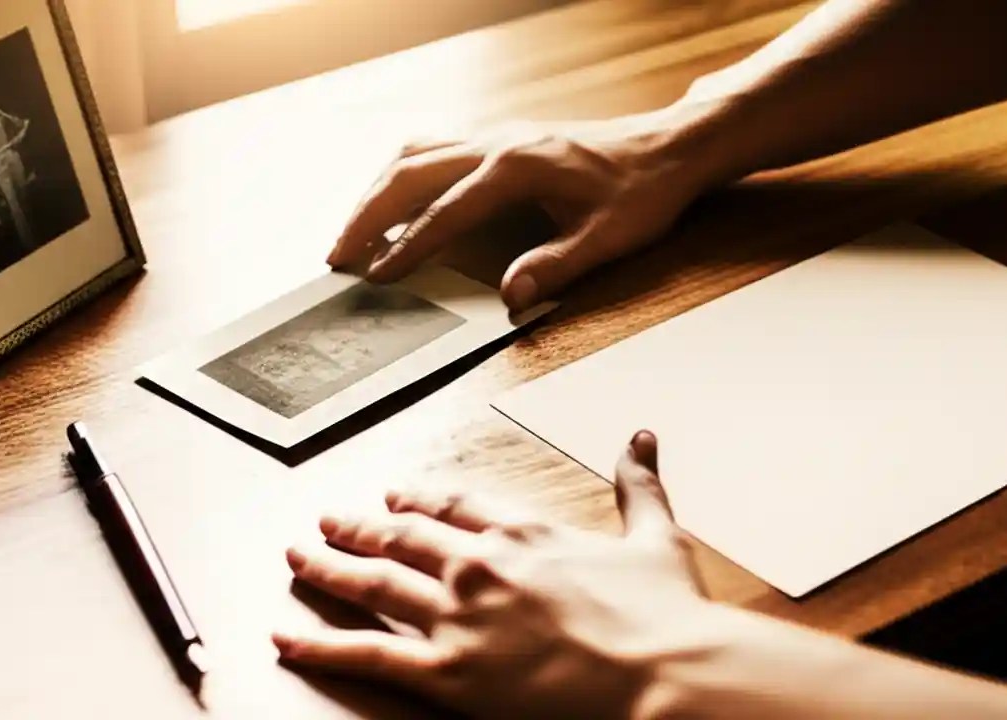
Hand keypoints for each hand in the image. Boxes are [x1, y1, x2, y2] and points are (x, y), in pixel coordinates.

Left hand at [274, 431, 718, 719]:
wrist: (667, 676)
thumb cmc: (666, 617)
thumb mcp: (657, 537)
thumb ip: (638, 484)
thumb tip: (641, 437)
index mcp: (525, 532)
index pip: (454, 506)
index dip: (418, 500)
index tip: (396, 496)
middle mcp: (481, 565)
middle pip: (402, 537)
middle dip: (360, 528)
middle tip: (328, 521)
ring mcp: (459, 617)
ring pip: (375, 583)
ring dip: (330, 568)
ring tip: (299, 558)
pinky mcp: (447, 674)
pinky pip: (368, 655)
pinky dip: (322, 646)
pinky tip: (289, 639)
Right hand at [327, 114, 716, 311]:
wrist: (669, 147)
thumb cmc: (643, 191)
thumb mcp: (609, 237)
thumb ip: (556, 265)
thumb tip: (510, 298)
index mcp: (519, 167)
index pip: (446, 211)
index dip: (408, 247)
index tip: (377, 277)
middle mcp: (498, 142)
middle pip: (411, 173)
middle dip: (368, 215)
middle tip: (337, 256)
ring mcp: (497, 135)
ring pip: (416, 154)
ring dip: (378, 190)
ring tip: (352, 232)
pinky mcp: (500, 138)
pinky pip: (433, 148)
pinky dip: (402, 175)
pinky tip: (393, 200)